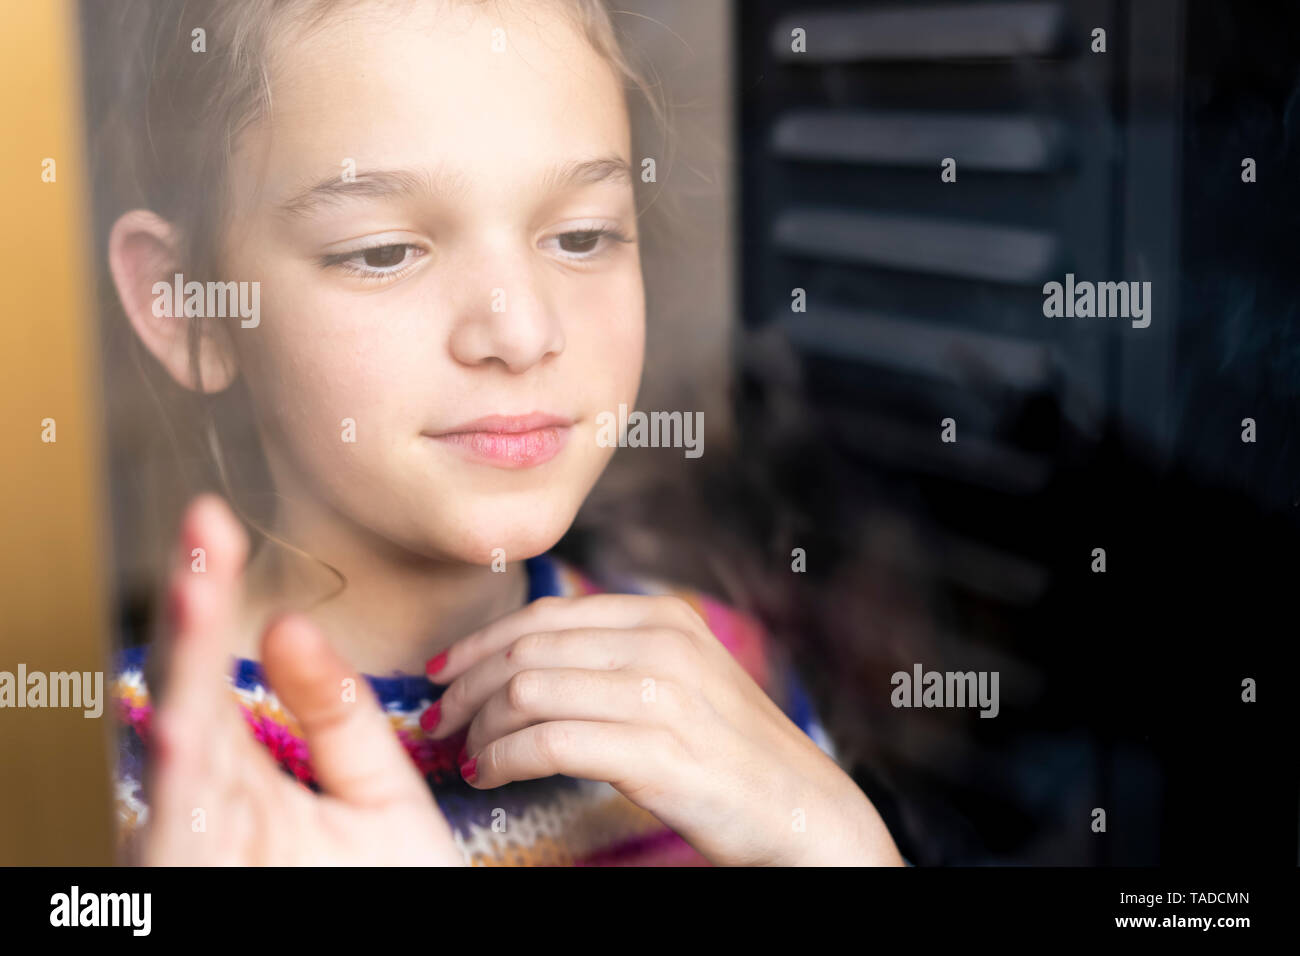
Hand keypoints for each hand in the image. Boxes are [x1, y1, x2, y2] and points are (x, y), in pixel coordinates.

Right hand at [140, 495, 464, 865]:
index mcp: (247, 771)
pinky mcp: (193, 878)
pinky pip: (180, 832)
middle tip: (201, 529)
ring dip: (183, 673)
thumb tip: (292, 624)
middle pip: (188, 693)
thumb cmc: (389, 892)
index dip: (213, 598)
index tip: (215, 523)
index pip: (219, 669)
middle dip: (192, 611)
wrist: (409, 937)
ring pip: (177, 754)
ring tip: (191, 593)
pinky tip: (184, 727)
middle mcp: (210, 803)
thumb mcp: (374, 793)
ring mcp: (196, 846)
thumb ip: (336, 713)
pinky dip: (179, 783)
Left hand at [424, 592, 903, 865]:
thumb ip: (618, 653)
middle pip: (526, 651)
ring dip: (479, 728)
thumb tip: (528, 659)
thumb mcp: (681, 675)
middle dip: (466, 687)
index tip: (442, 673)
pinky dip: (503, 758)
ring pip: (527, 693)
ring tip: (465, 755)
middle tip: (438, 721)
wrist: (799, 808)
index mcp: (661, 617)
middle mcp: (660, 645)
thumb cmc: (727, 749)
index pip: (544, 615)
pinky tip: (490, 774)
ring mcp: (660, 696)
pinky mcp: (655, 752)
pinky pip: (548, 743)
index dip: (479, 643)